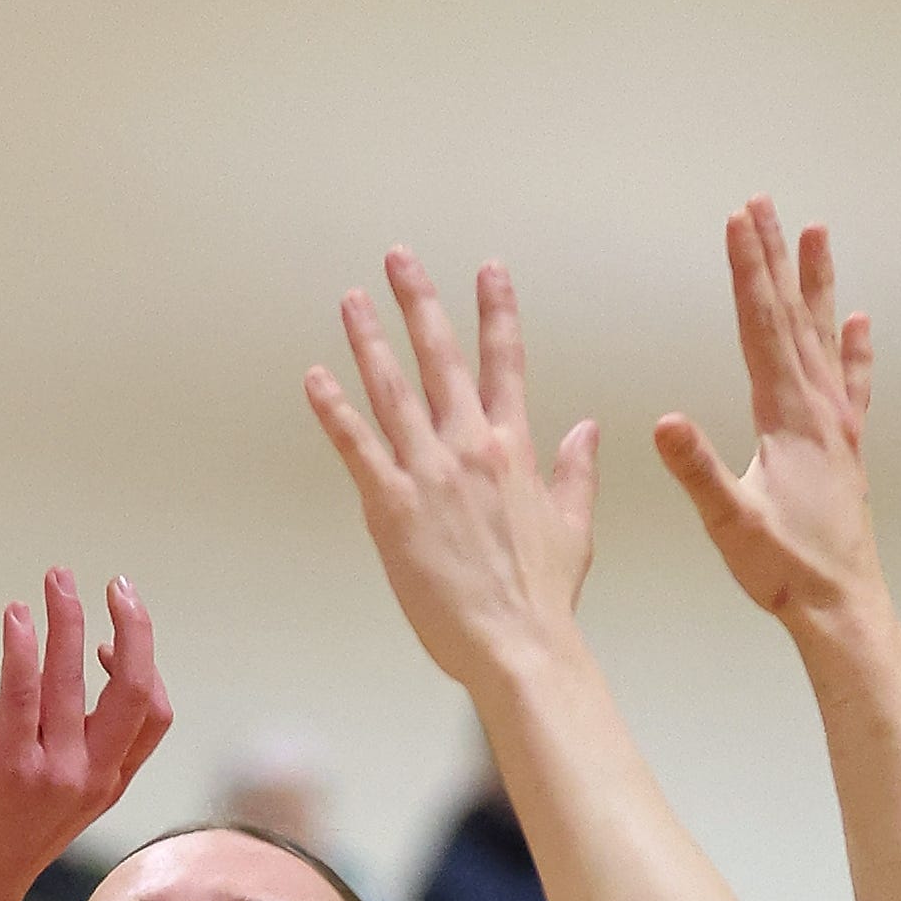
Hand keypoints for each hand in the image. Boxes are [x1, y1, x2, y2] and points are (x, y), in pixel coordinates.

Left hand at [0, 571, 168, 900]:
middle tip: (117, 583)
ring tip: (57, 577)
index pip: (154, 715)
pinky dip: (22, 647)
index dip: (140, 667)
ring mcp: (50, 773)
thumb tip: (64, 696)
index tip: (105, 641)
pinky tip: (15, 615)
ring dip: (68, 617)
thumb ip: (72, 757)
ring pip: (75, 678)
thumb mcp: (54, 803)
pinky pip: (22, 692)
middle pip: (137, 690)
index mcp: (107, 783)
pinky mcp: (4, 767)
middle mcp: (90, 776)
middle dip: (135, 628)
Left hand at [305, 253, 599, 689]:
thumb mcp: (574, 527)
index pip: (505, 364)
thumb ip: (574, 471)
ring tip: (352, 300)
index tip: (489, 270)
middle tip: (398, 258)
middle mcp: (470, 448)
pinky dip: (335, 410)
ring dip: (370, 341)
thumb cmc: (544, 595)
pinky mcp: (391, 508)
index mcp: (514, 450)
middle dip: (420, 303)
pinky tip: (315, 377)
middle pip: (441, 359)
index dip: (497, 312)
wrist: (518, 643)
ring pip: (392, 391)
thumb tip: (586, 427)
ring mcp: (428, 474)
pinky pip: (356, 447)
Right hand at [651, 200, 881, 632]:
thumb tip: (665, 423)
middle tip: (763, 204)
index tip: (736, 223)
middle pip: (792, 316)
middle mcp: (820, 408)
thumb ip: (699, 470)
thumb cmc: (785, 569)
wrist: (842, 605)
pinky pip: (851, 382)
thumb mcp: (731, 522)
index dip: (747, 272)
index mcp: (790, 418)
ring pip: (823, 336)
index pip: (762, 327)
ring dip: (814, 285)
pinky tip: (859, 322)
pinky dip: (854, 348)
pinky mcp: (846, 445)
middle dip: (774, 258)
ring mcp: (838, 424)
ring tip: (814, 234)